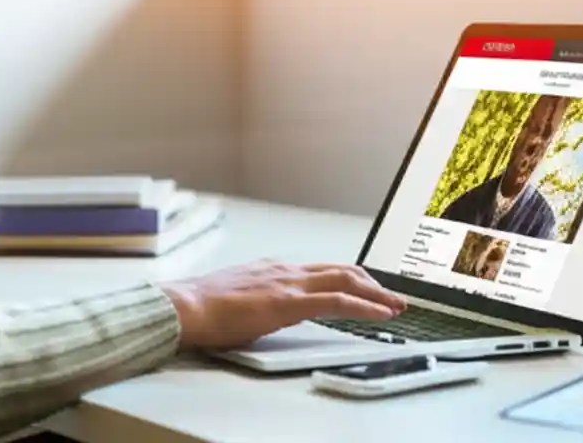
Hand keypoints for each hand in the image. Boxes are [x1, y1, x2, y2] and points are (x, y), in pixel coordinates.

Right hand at [159, 260, 407, 349]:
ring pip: (345, 280)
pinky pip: (337, 301)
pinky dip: (364, 307)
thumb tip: (275, 311)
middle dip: (372, 283)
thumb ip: (264, 299)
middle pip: (342, 270)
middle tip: (393, 297)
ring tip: (395, 305)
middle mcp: (286, 270)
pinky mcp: (289, 302)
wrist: (187, 306)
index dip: (351, 279)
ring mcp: (289, 283)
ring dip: (376, 293)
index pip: (323, 270)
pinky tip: (379, 314)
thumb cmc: (204, 307)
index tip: (368, 288)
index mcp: (275, 269)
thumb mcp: (242, 297)